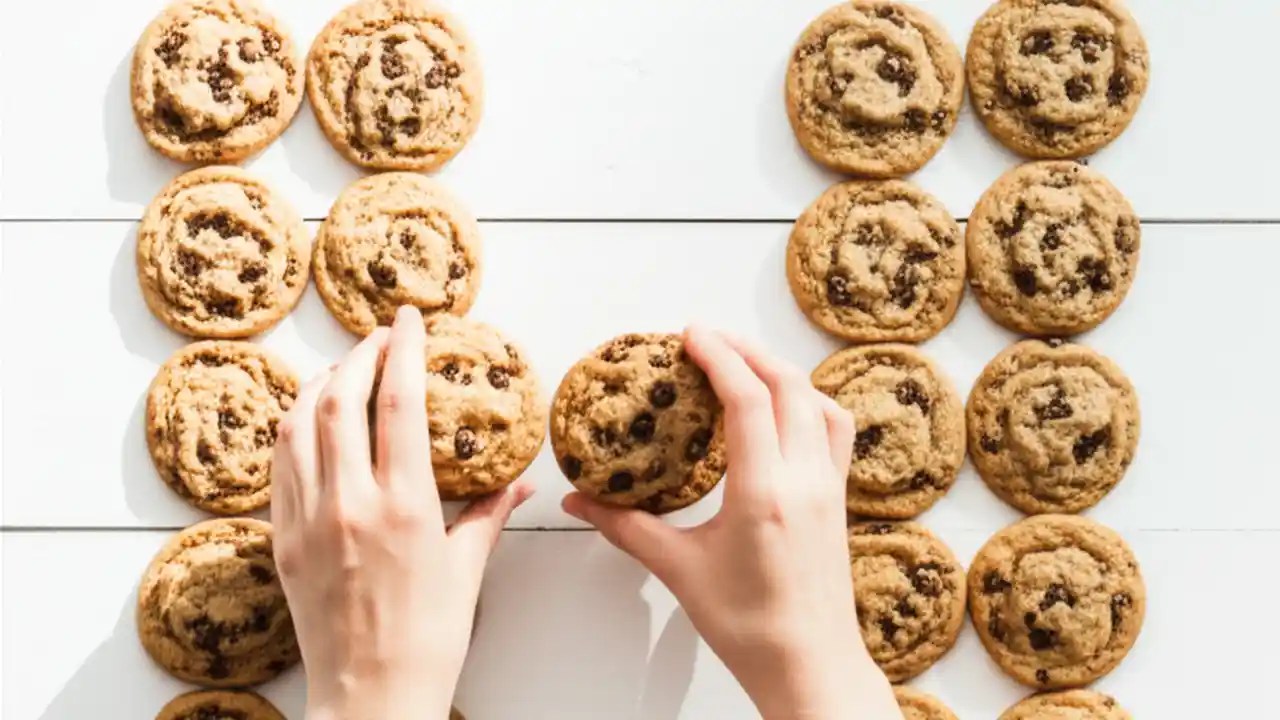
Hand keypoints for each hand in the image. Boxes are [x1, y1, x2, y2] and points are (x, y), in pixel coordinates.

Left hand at [271, 307, 533, 719]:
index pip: (398, 404)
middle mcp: (350, 505)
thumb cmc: (426, 641)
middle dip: (358, 355)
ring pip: (298, 426)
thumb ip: (490, 513)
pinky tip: (308, 421)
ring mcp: (308, 522)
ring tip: (341, 370)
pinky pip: (279, 466)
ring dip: (318, 385)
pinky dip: (292, 429)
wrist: (371, 699)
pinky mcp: (283, 541)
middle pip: (340, 400)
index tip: (407, 320)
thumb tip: (518, 481)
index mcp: (405, 507)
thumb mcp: (467, 570)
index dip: (401, 350)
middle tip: (377, 337)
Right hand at [563, 326, 900, 719]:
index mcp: (765, 493)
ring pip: (818, 402)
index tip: (690, 334)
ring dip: (782, 370)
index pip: (748, 398)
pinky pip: (835, 429)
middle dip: (747, 351)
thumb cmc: (749, 626)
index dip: (719, 356)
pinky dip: (811, 400)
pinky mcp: (840, 498)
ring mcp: (830, 487)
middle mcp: (806, 480)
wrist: (810, 664)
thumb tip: (579, 502)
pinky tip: (787, 404)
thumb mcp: (678, 570)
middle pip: (788, 385)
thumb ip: (625, 528)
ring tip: (745, 360)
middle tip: (708, 338)